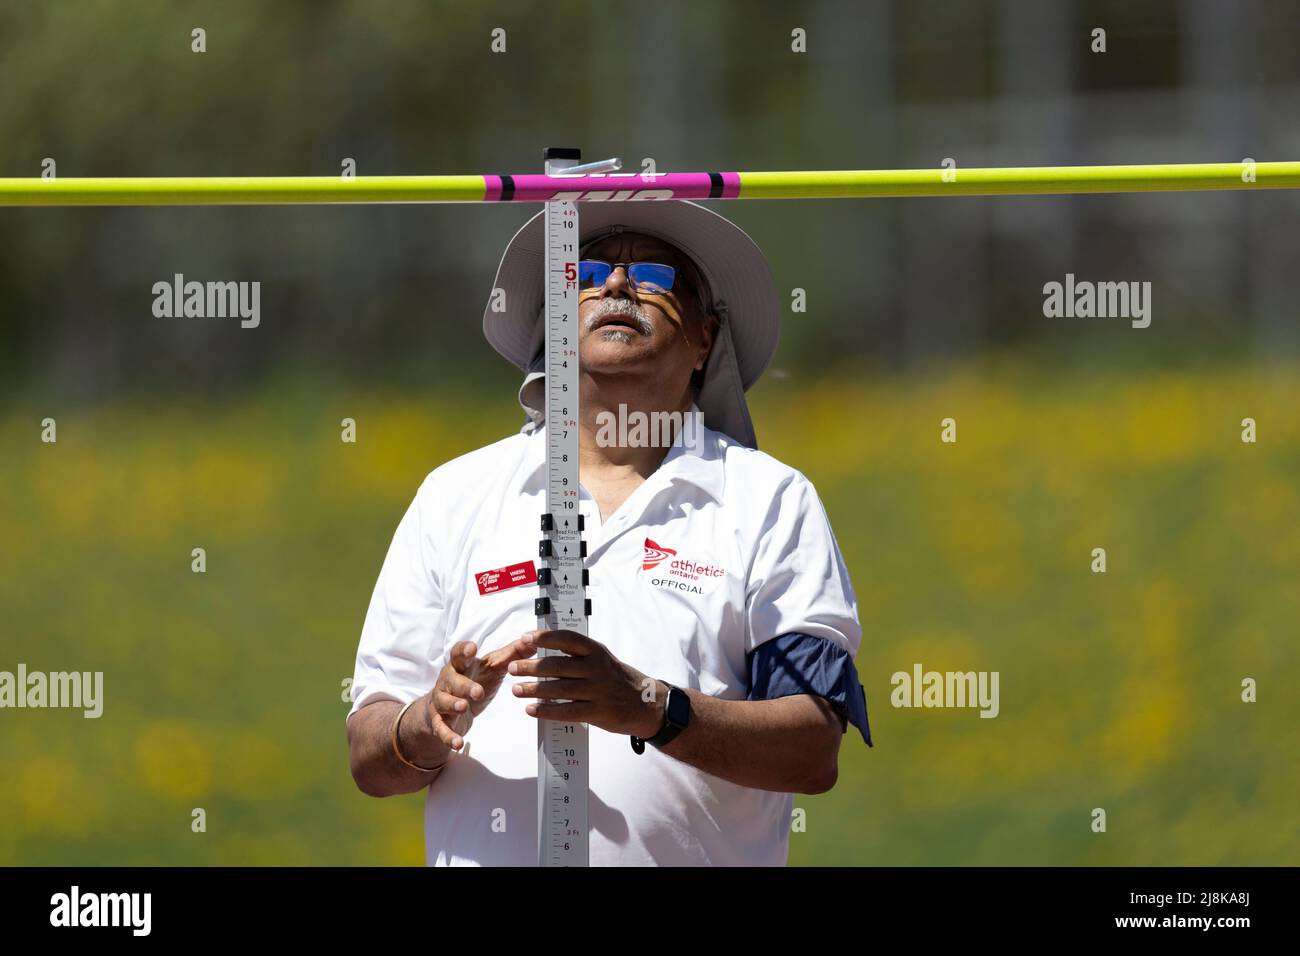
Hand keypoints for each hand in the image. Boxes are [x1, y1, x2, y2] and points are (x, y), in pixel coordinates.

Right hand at [424, 637, 535, 750]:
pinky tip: (458, 743)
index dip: (463, 650)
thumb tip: (533, 643)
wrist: (445, 707)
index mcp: (460, 666)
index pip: (457, 654)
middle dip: (464, 685)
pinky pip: (441, 729)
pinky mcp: (439, 721)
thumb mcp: (491, 669)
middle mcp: (447, 681)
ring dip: (453, 705)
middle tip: (478, 691)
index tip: (472, 648)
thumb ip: (510, 655)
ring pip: (443, 702)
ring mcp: (441, 701)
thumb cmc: (471, 681)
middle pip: (452, 680)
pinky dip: (448, 736)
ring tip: (463, 707)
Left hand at [509, 629, 666, 737]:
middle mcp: (596, 668)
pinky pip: (566, 711)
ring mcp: (597, 691)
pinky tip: (531, 710)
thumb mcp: (603, 660)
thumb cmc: (618, 679)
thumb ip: (578, 656)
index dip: (545, 638)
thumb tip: (543, 652)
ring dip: (534, 689)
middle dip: (531, 667)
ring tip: (516, 690)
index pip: (567, 639)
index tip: (525, 639)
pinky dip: (546, 711)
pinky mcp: (597, 712)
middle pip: (557, 666)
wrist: (646, 703)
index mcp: (596, 651)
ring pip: (559, 689)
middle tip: (513, 669)